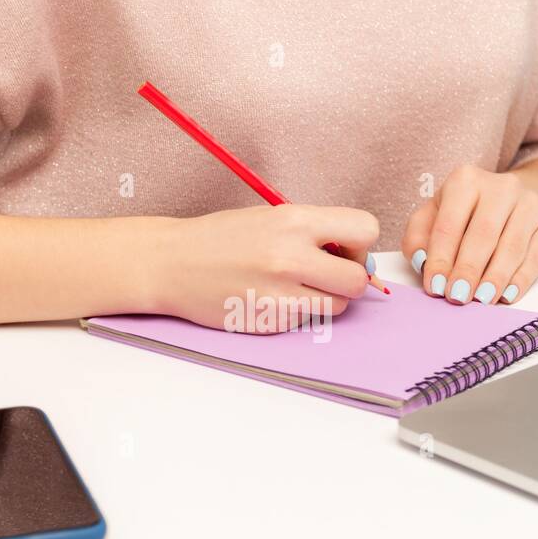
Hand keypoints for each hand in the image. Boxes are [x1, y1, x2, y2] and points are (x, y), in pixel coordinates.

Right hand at [152, 204, 378, 330]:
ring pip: (338, 307)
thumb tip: (357, 255)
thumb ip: (314, 231)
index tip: (342, 248)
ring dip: (326, 300)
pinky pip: (306, 321)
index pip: (365, 229)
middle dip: (349, 279)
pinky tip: (268, 298)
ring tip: (296, 287)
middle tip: (326, 274)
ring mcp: (279, 293)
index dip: (359, 243)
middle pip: (357, 280)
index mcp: (294, 220)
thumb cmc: (222, 238)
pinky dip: (296, 312)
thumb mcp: (271, 217)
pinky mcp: (269, 321)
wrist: (172, 263)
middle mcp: (291, 256)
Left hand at [402, 165, 537, 305]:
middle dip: (468, 270)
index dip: (440, 259)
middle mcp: (502, 187)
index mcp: (466, 180)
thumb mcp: (433, 216)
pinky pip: (537, 255)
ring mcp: (531, 204)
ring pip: (512, 246)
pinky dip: (522, 279)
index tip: (435, 287)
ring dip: (495, 277)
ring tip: (481, 299)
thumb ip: (418, 237)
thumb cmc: (464, 214)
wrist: (511, 203)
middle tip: (458, 296)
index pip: (449, 224)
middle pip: (483, 234)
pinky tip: (507, 295)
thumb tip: (422, 262)